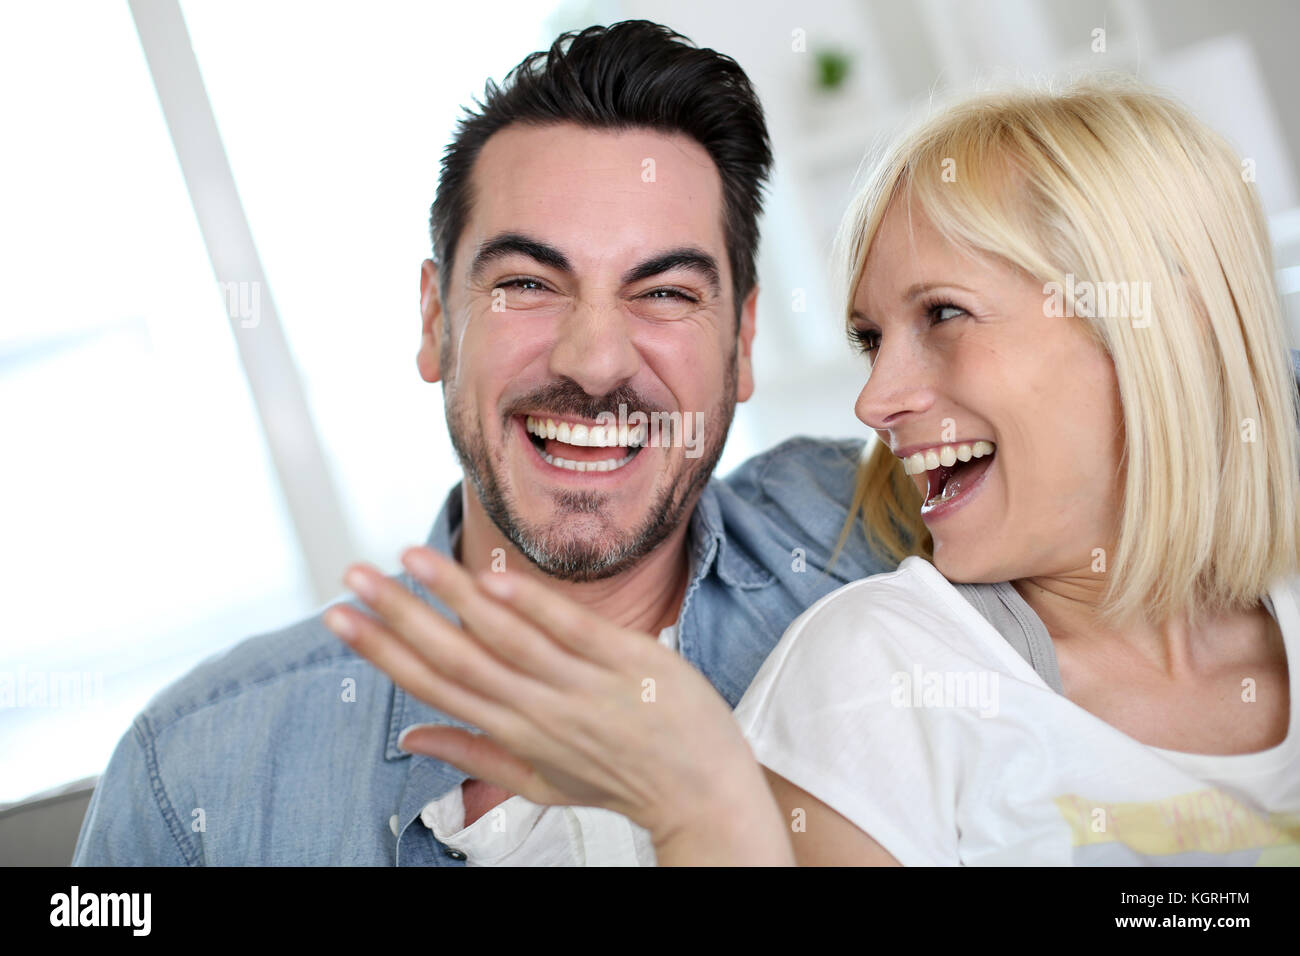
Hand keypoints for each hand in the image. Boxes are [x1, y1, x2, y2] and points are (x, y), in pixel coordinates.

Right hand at [323, 546, 791, 862]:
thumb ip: (474, 755)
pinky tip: (493, 577)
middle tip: (353, 577)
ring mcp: (583, 685)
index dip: (382, 651)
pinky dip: (532, 606)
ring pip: (506, 637)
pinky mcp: (628, 663)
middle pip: (455, 658)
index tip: (340, 617)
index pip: (435, 686)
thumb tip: (411, 736)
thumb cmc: (619, 780)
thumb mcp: (539, 781)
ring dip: (453, 595)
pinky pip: (573, 631)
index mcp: (514, 732)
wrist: (701, 791)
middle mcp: (538, 709)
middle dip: (398, 616)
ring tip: (411, 558)